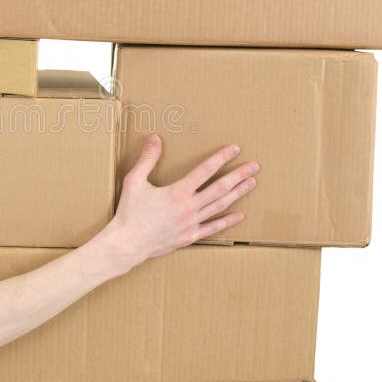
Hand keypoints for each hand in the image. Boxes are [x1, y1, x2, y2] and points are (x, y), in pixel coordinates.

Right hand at [108, 134, 257, 267]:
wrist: (128, 244)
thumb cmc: (129, 212)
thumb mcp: (134, 181)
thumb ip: (147, 159)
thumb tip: (155, 138)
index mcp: (177, 192)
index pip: (205, 170)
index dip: (221, 158)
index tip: (235, 149)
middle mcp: (189, 207)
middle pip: (220, 188)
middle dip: (238, 175)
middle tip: (254, 166)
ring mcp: (192, 223)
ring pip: (220, 206)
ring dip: (237, 194)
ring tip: (251, 183)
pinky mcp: (190, 237)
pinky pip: (213, 228)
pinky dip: (227, 221)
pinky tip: (239, 215)